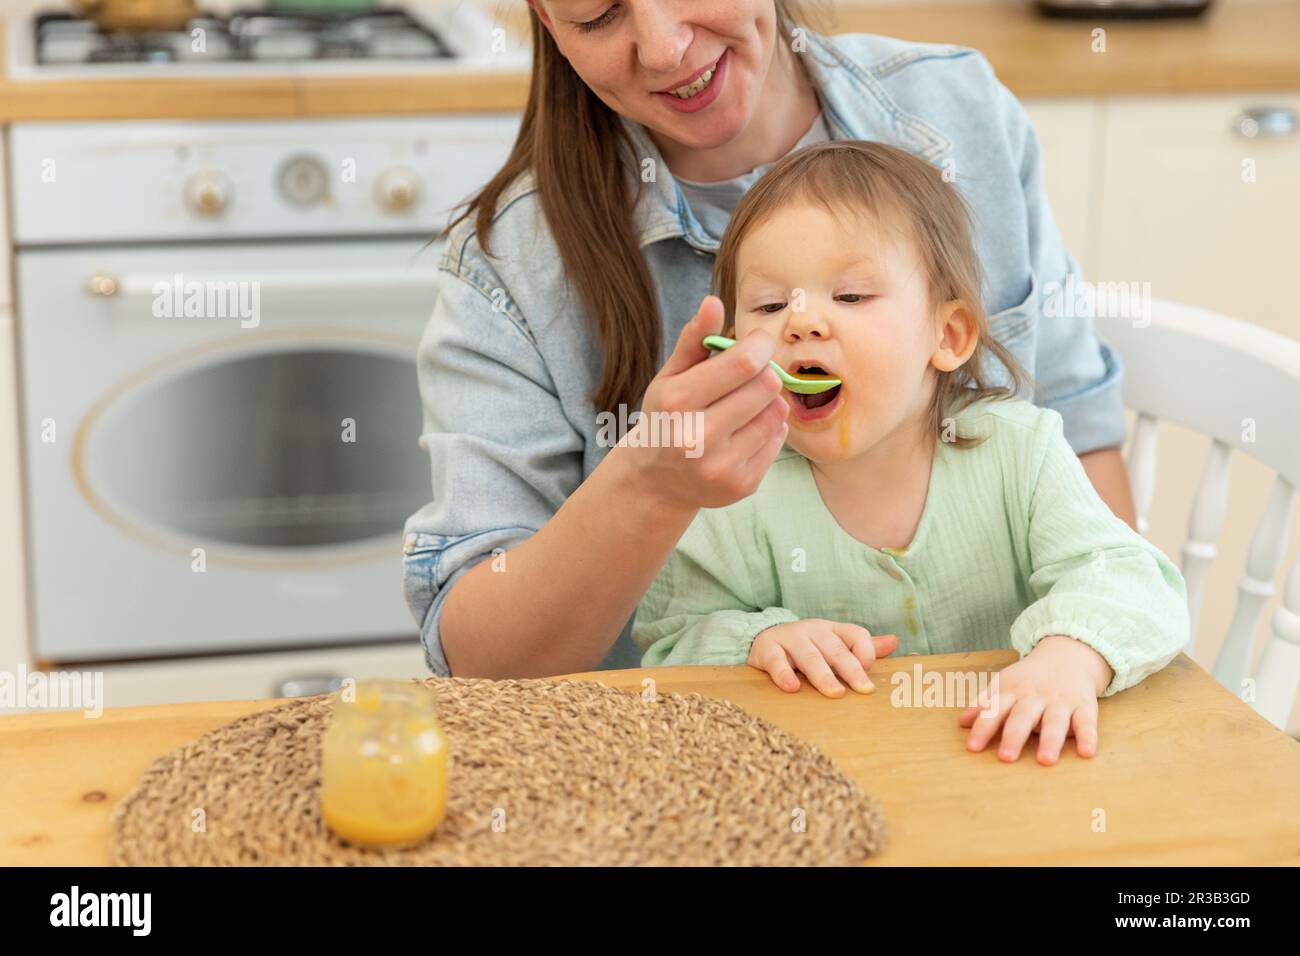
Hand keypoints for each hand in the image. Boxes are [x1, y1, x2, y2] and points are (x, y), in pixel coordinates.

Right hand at [622, 295, 788, 511]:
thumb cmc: (666, 418)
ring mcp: (722, 465)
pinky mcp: (743, 484)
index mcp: (678, 403)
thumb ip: (694, 339)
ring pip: (777, 413)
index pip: (743, 363)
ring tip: (746, 405)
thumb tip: (714, 301)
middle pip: (766, 386)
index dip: (760, 345)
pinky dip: (769, 429)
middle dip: (764, 372)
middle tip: (751, 375)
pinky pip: (778, 440)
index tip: (758, 343)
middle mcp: (698, 438)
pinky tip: (745, 431)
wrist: (656, 480)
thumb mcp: (670, 377)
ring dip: (768, 401)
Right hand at [748, 619, 898, 697]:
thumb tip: (895, 641)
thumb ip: (861, 646)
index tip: (870, 672)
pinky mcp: (768, 649)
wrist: (762, 638)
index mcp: (832, 629)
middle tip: (864, 689)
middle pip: (836, 649)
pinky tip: (792, 688)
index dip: (866, 652)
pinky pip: (777, 662)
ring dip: (823, 675)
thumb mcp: (833, 643)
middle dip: (851, 669)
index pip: (856, 634)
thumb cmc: (806, 646)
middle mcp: (813, 630)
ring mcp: (790, 638)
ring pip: (809, 656)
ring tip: (835, 692)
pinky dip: (784, 675)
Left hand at [958, 635, 1113, 764]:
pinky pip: (1086, 722)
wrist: (1067, 655)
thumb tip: (962, 722)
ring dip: (1050, 740)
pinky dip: (1088, 736)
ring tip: (1045, 760)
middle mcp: (1035, 697)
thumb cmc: (1029, 678)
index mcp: (1013, 692)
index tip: (972, 747)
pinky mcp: (1084, 706)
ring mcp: (1060, 701)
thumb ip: (985, 703)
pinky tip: (1087, 752)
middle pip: (1023, 716)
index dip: (983, 727)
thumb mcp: (1004, 684)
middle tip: (1005, 757)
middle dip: (1014, 736)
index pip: (995, 710)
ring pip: (1055, 720)